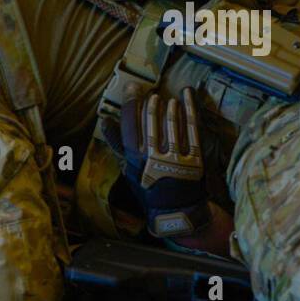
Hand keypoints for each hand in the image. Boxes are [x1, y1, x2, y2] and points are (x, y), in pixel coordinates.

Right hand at [104, 87, 211, 238]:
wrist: (177, 211)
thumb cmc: (150, 188)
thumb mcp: (129, 169)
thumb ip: (118, 144)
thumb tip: (104, 121)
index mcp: (136, 161)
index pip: (129, 126)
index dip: (130, 104)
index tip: (131, 89)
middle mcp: (154, 159)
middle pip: (151, 123)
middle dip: (150, 104)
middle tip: (151, 94)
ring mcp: (176, 159)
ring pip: (171, 124)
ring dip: (169, 107)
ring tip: (167, 99)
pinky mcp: (195, 159)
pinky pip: (192, 130)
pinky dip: (190, 110)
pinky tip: (187, 96)